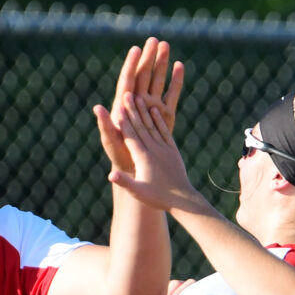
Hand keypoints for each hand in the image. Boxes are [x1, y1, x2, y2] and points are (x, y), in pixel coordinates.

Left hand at [95, 37, 184, 174]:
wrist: (136, 165)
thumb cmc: (119, 154)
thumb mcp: (110, 141)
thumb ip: (105, 125)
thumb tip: (96, 108)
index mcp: (124, 105)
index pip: (128, 80)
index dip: (131, 65)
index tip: (136, 49)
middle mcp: (138, 102)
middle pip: (143, 75)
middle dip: (148, 58)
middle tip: (154, 40)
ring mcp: (151, 106)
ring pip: (157, 80)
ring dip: (161, 63)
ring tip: (166, 45)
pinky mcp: (164, 114)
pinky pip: (171, 94)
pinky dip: (175, 80)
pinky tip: (179, 66)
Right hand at [107, 92, 209, 214]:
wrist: (183, 200)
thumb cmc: (158, 198)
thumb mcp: (138, 192)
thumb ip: (125, 182)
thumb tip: (111, 175)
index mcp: (143, 158)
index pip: (131, 136)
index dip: (124, 121)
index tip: (118, 107)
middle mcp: (154, 150)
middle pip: (141, 126)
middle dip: (132, 110)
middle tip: (126, 94)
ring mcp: (164, 149)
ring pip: (152, 126)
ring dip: (144, 111)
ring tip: (138, 97)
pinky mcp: (172, 150)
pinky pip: (164, 132)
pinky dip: (159, 120)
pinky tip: (155, 110)